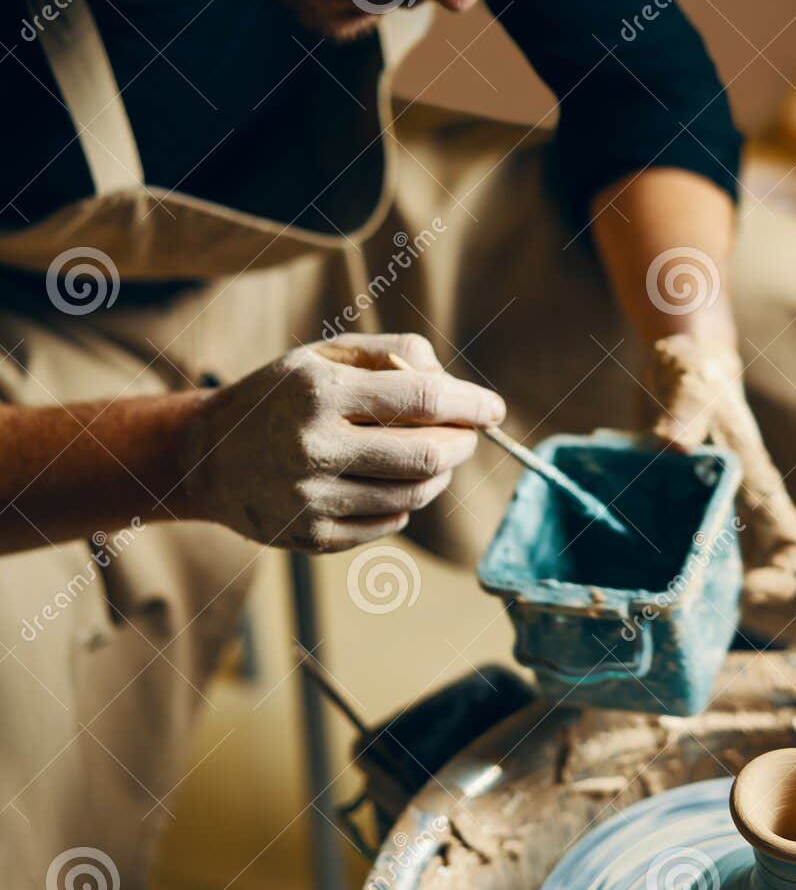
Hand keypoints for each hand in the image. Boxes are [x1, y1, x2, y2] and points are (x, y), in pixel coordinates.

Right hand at [179, 333, 503, 552]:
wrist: (208, 456)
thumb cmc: (282, 396)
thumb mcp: (325, 355)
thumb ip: (393, 353)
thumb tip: (453, 384)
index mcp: (320, 392)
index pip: (421, 399)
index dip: (469, 405)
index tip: (494, 408)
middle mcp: (314, 446)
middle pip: (426, 454)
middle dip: (462, 443)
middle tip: (468, 434)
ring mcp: (311, 497)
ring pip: (413, 493)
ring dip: (440, 474)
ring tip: (436, 456)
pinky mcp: (311, 536)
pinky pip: (389, 522)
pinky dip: (406, 501)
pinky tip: (394, 481)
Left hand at [647, 332, 795, 606]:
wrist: (677, 358)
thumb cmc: (693, 371)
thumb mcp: (686, 383)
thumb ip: (682, 410)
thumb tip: (671, 447)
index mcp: (756, 484)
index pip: (794, 544)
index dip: (784, 578)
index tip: (748, 592)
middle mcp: (740, 504)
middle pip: (755, 570)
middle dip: (729, 598)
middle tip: (688, 611)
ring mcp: (712, 507)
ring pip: (717, 565)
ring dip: (695, 588)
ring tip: (657, 603)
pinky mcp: (679, 504)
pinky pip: (679, 547)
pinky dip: (659, 563)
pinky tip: (624, 569)